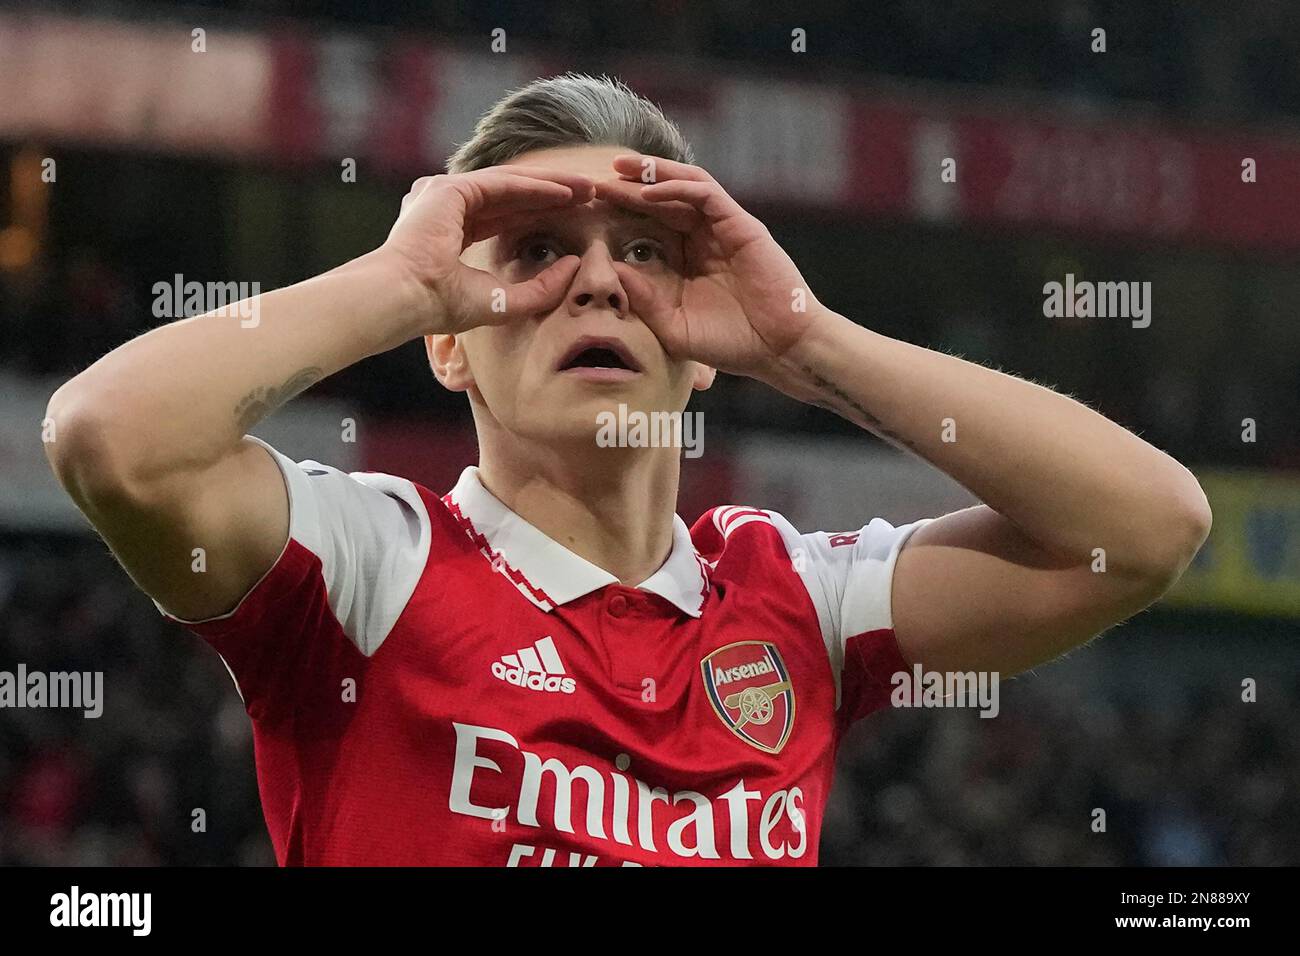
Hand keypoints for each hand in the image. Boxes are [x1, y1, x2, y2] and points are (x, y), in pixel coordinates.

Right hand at [382, 167, 594, 334]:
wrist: (408, 298)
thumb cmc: (441, 307)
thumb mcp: (503, 302)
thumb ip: (540, 290)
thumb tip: (574, 265)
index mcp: (451, 233)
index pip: (504, 217)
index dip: (539, 216)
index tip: (573, 218)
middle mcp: (447, 208)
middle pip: (511, 196)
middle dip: (551, 195)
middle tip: (589, 196)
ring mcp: (446, 194)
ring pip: (510, 184)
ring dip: (551, 185)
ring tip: (587, 188)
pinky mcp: (450, 189)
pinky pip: (503, 184)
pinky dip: (535, 186)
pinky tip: (564, 191)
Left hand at [596, 154, 826, 378]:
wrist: (780, 349)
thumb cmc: (733, 344)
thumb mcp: (674, 325)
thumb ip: (644, 299)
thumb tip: (610, 271)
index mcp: (688, 259)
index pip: (649, 225)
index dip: (620, 215)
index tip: (586, 211)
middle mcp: (704, 238)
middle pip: (661, 199)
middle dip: (627, 187)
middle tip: (592, 180)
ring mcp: (723, 228)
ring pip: (683, 185)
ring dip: (650, 174)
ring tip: (617, 169)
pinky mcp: (740, 224)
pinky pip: (706, 194)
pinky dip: (678, 187)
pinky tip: (649, 191)